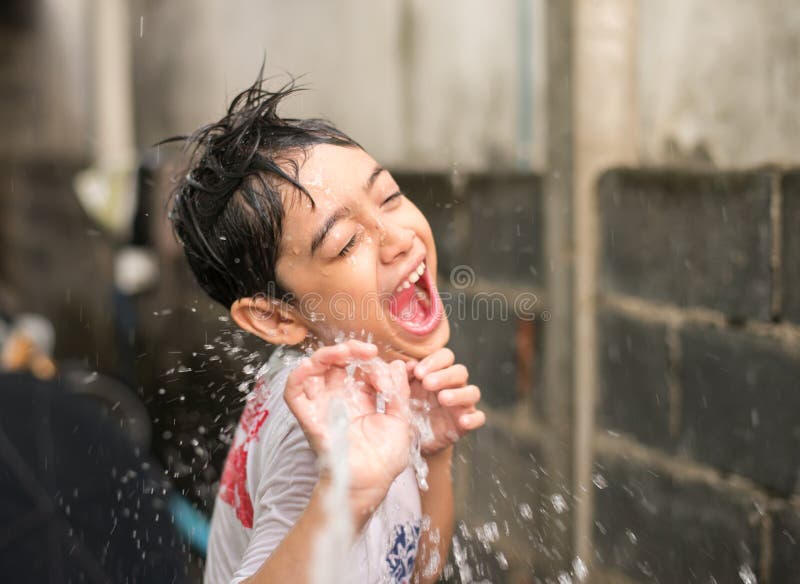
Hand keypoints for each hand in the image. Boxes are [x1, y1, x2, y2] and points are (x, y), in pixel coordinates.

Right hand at [284, 340, 411, 509]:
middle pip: (334, 363)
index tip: (387, 378)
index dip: (373, 365)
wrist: (372, 485)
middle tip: (366, 350)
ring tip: (344, 352)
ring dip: (325, 355)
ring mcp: (323, 407)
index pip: (360, 369)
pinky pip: (294, 394)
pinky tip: (309, 366)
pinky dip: (296, 376)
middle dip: (349, 350)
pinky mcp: (310, 419)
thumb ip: (398, 392)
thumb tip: (396, 365)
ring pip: (312, 371)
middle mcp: (339, 400)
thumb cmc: (385, 459)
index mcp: (359, 400)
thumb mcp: (400, 420)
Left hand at [406, 348, 485, 455]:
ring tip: (443, 398)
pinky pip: (479, 418)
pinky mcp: (464, 424)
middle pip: (460, 372)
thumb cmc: (405, 409)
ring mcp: (461, 405)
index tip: (418, 372)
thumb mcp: (400, 392)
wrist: (407, 438)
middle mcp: (453, 386)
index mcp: (437, 373)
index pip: (445, 357)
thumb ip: (402, 377)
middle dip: (445, 376)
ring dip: (459, 394)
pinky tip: (463, 421)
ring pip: (472, 392)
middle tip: (427, 383)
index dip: (435, 361)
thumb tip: (406, 364)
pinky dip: (474, 418)